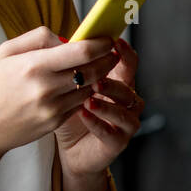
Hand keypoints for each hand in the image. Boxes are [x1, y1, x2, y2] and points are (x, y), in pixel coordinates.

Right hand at [0, 27, 118, 185]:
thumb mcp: (3, 53)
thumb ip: (36, 39)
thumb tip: (65, 38)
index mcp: (33, 65)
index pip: (82, 51)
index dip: (101, 43)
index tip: (106, 39)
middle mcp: (46, 88)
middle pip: (93, 70)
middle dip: (108, 59)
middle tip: (111, 52)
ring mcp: (52, 108)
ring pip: (90, 88)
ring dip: (99, 77)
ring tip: (98, 67)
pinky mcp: (55, 123)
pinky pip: (79, 104)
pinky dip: (84, 93)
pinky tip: (80, 86)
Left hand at [54, 36, 143, 176]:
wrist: (69, 148)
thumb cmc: (68, 112)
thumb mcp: (68, 87)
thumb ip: (71, 67)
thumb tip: (63, 42)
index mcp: (117, 82)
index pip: (127, 64)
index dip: (124, 53)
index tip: (114, 43)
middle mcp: (126, 101)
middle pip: (127, 86)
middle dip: (112, 80)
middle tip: (96, 77)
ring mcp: (125, 122)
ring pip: (125, 109)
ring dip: (107, 103)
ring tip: (88, 99)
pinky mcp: (118, 142)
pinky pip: (112, 132)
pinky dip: (98, 123)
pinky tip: (84, 115)